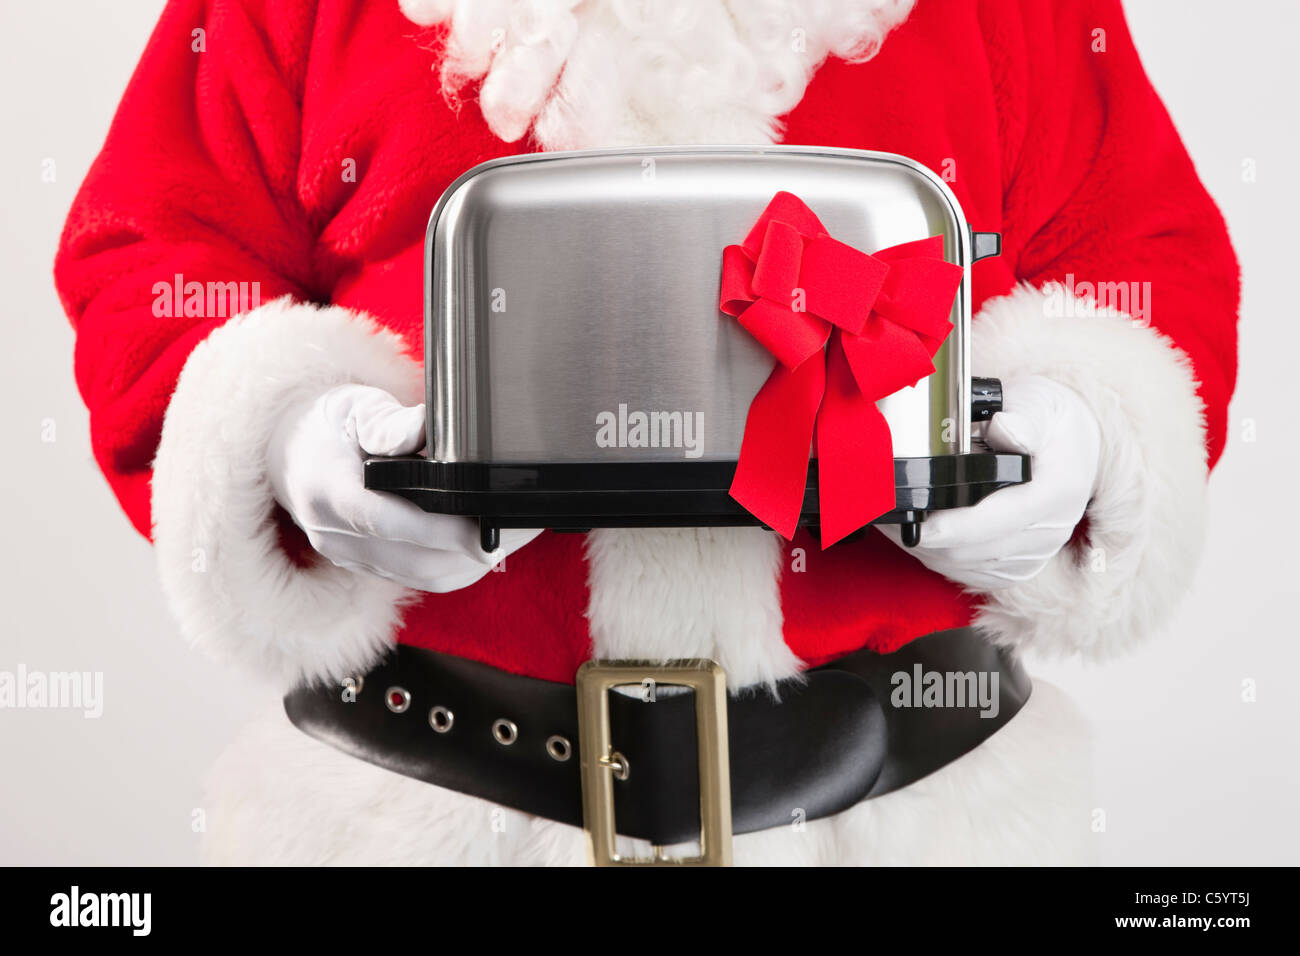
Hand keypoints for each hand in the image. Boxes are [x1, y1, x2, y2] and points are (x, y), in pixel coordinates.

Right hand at [268, 384, 540, 591]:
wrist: (288, 453)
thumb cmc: (328, 425)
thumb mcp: (356, 408)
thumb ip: (391, 424)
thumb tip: (429, 428)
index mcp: (329, 491)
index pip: (390, 521)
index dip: (444, 533)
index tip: (489, 533)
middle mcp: (334, 534)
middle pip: (417, 561)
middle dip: (476, 551)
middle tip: (525, 527)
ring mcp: (348, 557)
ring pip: (425, 577)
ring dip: (475, 563)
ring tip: (517, 534)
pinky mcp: (365, 566)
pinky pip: (420, 577)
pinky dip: (458, 565)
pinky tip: (486, 542)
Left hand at [877, 375, 1100, 589]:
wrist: (1073, 444)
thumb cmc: (1049, 421)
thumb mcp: (1039, 404)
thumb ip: (1021, 418)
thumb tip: (1004, 428)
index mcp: (1057, 491)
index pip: (1002, 520)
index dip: (957, 528)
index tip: (921, 528)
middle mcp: (1050, 530)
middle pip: (976, 550)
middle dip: (928, 539)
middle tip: (886, 519)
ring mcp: (1035, 553)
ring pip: (966, 566)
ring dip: (927, 550)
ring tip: (895, 523)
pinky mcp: (1018, 566)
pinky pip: (970, 572)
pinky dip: (939, 557)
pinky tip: (919, 534)